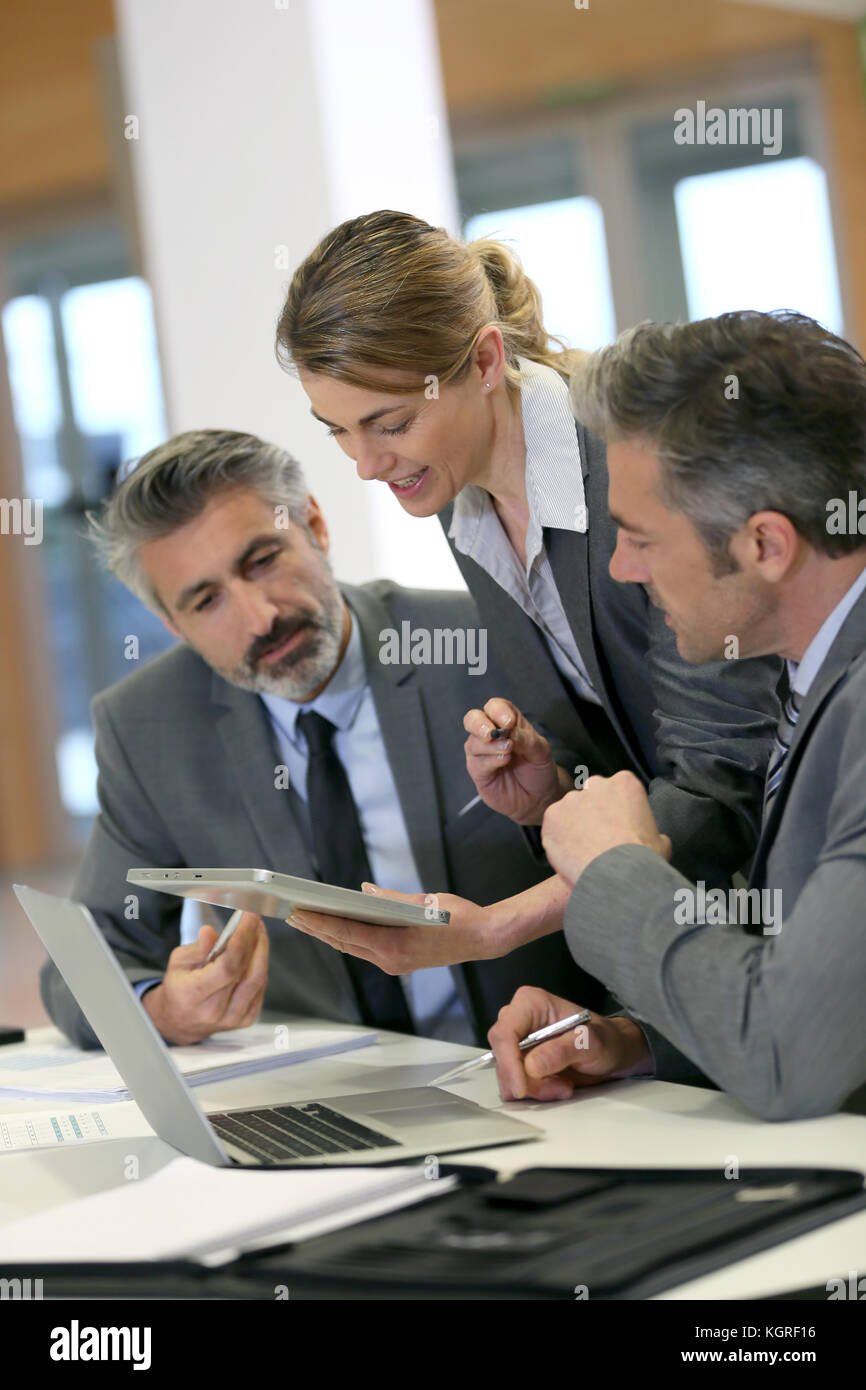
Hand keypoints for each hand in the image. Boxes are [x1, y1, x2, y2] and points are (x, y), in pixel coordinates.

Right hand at [141, 912, 268, 1044]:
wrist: (179, 1022)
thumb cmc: (178, 989)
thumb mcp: (177, 962)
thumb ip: (197, 949)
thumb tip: (210, 932)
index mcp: (194, 995)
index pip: (227, 967)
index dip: (242, 939)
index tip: (248, 917)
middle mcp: (215, 1010)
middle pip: (246, 971)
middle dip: (254, 939)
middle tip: (254, 919)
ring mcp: (233, 1018)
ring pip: (258, 978)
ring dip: (261, 950)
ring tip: (257, 931)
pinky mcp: (246, 1019)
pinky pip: (260, 987)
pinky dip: (260, 965)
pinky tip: (255, 951)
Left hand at [287, 886, 497, 972]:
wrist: (484, 938)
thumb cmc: (459, 917)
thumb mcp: (424, 901)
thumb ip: (390, 898)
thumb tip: (364, 891)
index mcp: (395, 945)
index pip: (347, 932)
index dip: (320, 922)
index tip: (299, 912)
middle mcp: (391, 959)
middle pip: (344, 943)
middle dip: (317, 929)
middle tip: (293, 915)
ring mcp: (394, 964)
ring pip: (353, 949)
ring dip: (330, 935)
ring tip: (307, 921)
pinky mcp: (399, 962)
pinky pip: (366, 950)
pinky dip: (349, 939)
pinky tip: (337, 928)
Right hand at [463, 697, 569, 824]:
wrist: (538, 796)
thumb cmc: (538, 768)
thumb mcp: (540, 750)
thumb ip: (526, 739)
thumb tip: (509, 731)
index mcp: (506, 721)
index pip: (494, 707)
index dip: (498, 711)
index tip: (509, 722)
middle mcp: (490, 734)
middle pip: (473, 719)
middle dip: (480, 724)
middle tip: (493, 732)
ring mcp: (481, 753)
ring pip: (473, 742)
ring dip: (490, 746)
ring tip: (508, 751)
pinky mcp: (478, 772)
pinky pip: (477, 763)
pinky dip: (490, 760)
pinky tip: (504, 761)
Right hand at [487, 986, 652, 1101]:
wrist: (612, 1052)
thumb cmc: (605, 1040)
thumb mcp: (591, 1043)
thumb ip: (563, 1051)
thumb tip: (532, 1066)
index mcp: (530, 1003)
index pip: (503, 1033)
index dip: (509, 1063)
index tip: (522, 1088)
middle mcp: (518, 1020)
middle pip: (503, 1057)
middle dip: (528, 1080)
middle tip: (560, 1086)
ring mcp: (517, 1042)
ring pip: (507, 1075)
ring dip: (535, 1088)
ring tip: (564, 1085)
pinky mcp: (520, 1061)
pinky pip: (515, 1084)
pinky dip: (535, 1092)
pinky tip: (557, 1085)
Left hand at [540, 770, 671, 887]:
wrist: (619, 875)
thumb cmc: (642, 858)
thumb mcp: (661, 840)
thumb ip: (652, 831)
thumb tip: (655, 839)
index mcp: (625, 783)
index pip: (616, 791)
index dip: (615, 811)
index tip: (616, 827)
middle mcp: (596, 784)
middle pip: (591, 797)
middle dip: (592, 815)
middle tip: (598, 840)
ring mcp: (571, 799)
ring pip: (570, 812)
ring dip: (574, 827)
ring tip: (583, 851)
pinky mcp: (552, 816)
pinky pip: (553, 827)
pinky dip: (558, 840)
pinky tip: (570, 856)